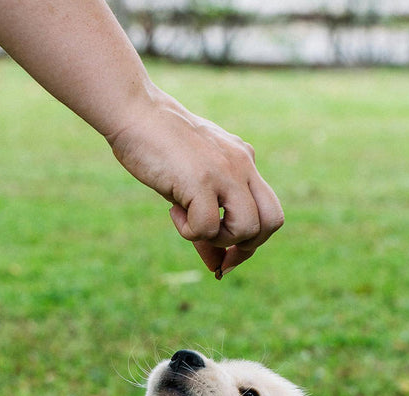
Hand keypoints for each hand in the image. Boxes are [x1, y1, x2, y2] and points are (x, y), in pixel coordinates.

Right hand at [108, 91, 283, 276]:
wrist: (136, 112)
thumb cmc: (158, 149)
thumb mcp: (191, 187)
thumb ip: (209, 222)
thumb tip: (217, 268)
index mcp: (245, 163)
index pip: (270, 212)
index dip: (253, 243)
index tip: (227, 257)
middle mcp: (243, 165)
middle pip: (272, 222)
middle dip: (246, 246)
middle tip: (217, 249)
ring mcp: (225, 172)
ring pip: (246, 228)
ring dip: (217, 239)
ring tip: (190, 221)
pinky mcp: (202, 179)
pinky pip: (209, 227)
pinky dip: (189, 231)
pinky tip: (174, 209)